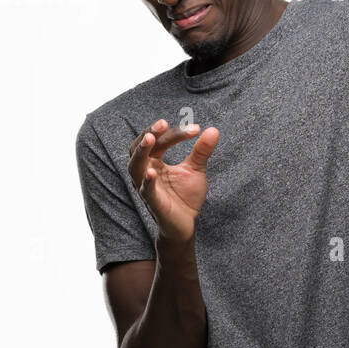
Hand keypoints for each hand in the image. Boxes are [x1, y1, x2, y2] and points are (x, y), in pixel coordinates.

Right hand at [126, 119, 218, 241]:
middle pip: (140, 148)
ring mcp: (145, 186)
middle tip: (162, 123)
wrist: (186, 224)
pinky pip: (145, 190)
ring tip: (150, 139)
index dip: (175, 133)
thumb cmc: (185, 196)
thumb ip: (202, 151)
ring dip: (141, 152)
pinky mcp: (152, 202)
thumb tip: (213, 130)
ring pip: (135, 167)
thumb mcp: (196, 169)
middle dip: (149, 134)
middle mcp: (146, 171)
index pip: (159, 141)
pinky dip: (147, 181)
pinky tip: (152, 172)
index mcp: (155, 160)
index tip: (196, 128)